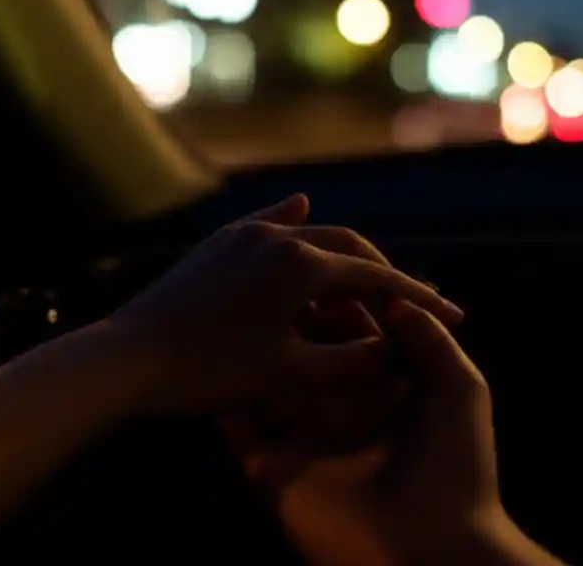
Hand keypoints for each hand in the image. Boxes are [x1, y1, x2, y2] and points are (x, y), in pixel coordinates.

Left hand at [106, 195, 463, 412]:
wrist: (126, 360)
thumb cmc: (210, 372)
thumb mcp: (292, 376)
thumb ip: (353, 361)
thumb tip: (397, 351)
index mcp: (301, 264)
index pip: (377, 276)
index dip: (419, 299)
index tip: (455, 317)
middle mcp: (276, 235)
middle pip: (348, 248)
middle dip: (384, 275)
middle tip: (414, 303)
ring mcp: (241, 235)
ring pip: (309, 236)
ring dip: (342, 259)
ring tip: (367, 283)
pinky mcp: (215, 245)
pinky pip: (266, 225)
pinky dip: (292, 223)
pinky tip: (302, 206)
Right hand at [224, 302, 554, 564]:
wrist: (433, 550)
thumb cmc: (458, 468)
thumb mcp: (459, 388)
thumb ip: (428, 338)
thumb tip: (394, 293)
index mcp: (381, 386)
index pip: (351, 327)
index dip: (338, 296)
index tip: (320, 263)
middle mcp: (338, 406)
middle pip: (304, 346)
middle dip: (289, 315)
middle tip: (270, 283)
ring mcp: (302, 437)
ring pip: (264, 379)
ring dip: (250, 347)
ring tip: (235, 309)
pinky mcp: (272, 469)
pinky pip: (237, 427)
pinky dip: (221, 397)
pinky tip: (208, 360)